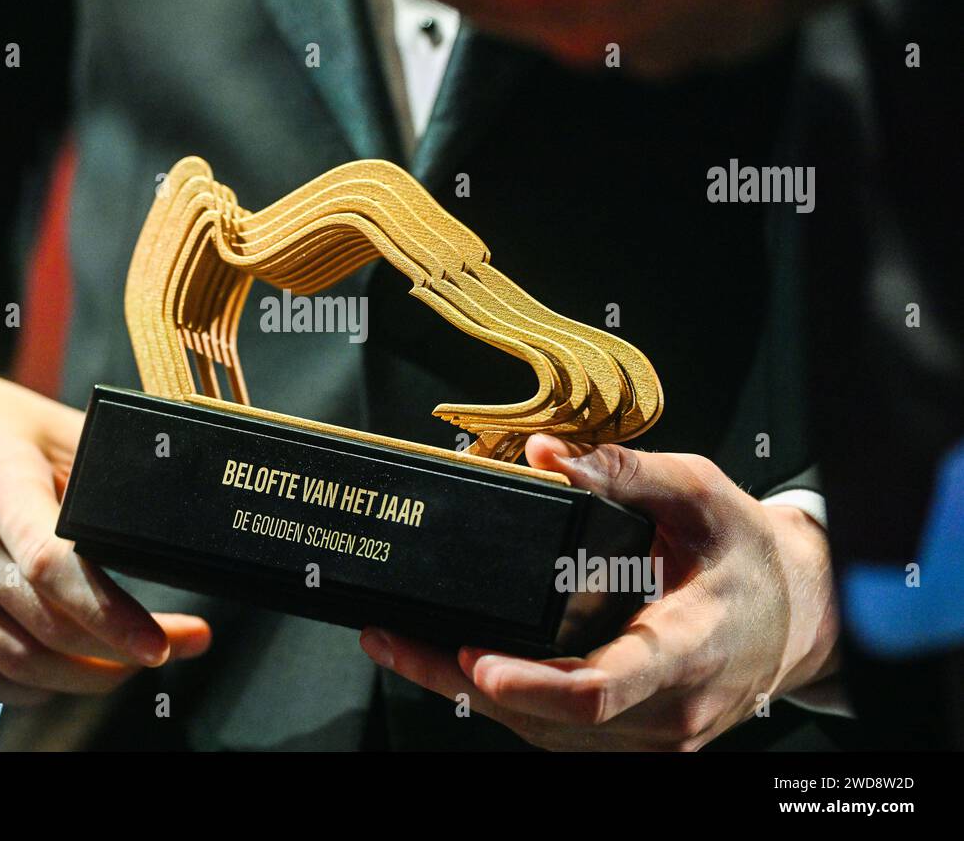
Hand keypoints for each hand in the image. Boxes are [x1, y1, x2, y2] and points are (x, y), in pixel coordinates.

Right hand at [0, 354, 210, 703]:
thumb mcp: (41, 423)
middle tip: (172, 647)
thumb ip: (99, 468)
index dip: (112, 616)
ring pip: (12, 663)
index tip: (161, 642)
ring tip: (127, 667)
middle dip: (119, 653)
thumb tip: (162, 513)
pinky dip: (26, 689)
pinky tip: (66, 678)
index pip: (53, 567)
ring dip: (81, 679)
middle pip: (43, 627)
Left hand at [358, 435, 839, 749]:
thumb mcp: (700, 493)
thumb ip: (624, 471)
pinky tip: (450, 667)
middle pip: (555, 719)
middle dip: (466, 683)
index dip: (536, 685)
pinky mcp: (638, 740)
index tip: (476, 662)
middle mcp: (670, 707)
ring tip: (401, 647)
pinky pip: (560, 735)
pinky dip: (504, 704)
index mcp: (688, 645)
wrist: (799, 614)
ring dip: (469, 696)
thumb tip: (542, 455)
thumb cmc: (748, 554)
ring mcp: (655, 736)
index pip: (606, 686)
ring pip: (548, 735)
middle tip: (396, 641)